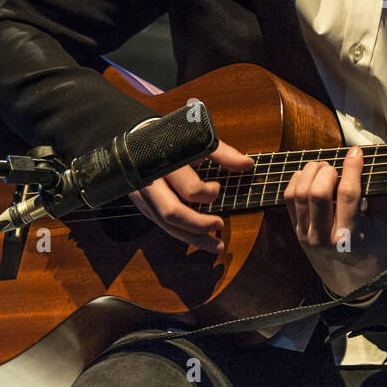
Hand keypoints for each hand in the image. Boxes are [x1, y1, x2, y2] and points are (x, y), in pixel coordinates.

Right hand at [129, 138, 252, 253]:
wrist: (138, 142)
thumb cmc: (172, 140)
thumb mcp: (197, 142)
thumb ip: (223, 154)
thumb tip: (248, 164)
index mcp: (166, 163)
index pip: (189, 188)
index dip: (209, 192)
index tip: (217, 187)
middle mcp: (151, 182)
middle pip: (173, 212)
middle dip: (199, 225)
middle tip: (220, 225)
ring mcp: (144, 196)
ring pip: (167, 225)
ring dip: (193, 239)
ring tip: (217, 246)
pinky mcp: (143, 206)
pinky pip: (163, 225)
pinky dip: (183, 234)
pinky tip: (200, 240)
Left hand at [283, 146, 386, 297]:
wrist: (350, 281)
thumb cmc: (370, 249)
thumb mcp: (382, 226)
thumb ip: (378, 195)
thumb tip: (373, 163)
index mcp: (350, 237)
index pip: (348, 195)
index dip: (352, 168)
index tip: (356, 152)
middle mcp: (324, 237)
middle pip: (317, 193)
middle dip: (327, 170)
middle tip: (336, 166)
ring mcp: (306, 234)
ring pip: (299, 193)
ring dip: (310, 172)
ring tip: (324, 168)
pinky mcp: (296, 230)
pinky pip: (288, 198)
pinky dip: (296, 180)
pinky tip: (309, 176)